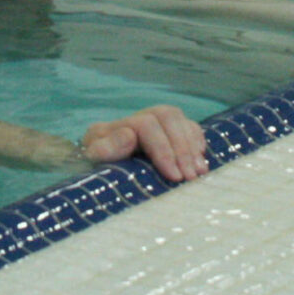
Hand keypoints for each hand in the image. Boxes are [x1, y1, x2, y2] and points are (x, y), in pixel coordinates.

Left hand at [81, 104, 207, 181]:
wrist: (99, 172)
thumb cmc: (96, 170)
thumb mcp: (93, 162)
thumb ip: (105, 149)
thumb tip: (129, 135)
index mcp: (118, 125)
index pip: (146, 125)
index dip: (163, 149)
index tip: (174, 176)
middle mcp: (139, 118)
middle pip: (167, 117)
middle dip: (181, 148)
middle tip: (189, 177)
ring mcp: (155, 124)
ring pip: (180, 120)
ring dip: (191, 147)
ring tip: (198, 173)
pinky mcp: (169, 133)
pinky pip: (188, 126)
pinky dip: (197, 141)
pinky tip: (200, 161)